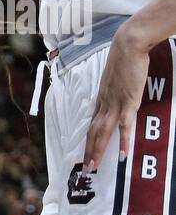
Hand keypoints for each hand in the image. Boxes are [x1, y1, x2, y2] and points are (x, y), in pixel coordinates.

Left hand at [82, 22, 151, 170]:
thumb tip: (117, 94)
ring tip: (95, 167)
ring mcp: (115, 103)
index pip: (92, 123)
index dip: (88, 140)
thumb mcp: (116, 77)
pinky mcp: (128, 101)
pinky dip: (123, 141)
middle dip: (89, 151)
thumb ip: (115, 88)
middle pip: (93, 131)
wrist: (128, 45)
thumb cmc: (125, 58)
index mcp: (102, 97)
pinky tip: (123, 155)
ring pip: (104, 132)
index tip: (86, 154)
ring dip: (99, 151)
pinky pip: (125, 125)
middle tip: (86, 170)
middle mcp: (104, 102)